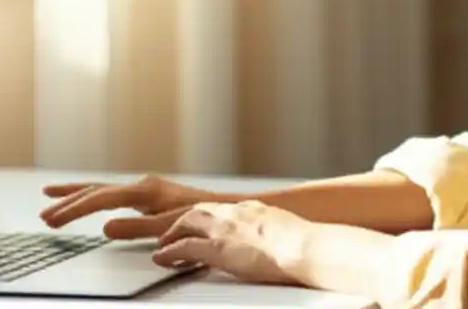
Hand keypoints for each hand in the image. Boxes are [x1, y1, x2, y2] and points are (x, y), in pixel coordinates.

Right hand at [40, 175, 224, 238]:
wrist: (227, 209)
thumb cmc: (203, 218)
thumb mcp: (168, 227)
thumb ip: (136, 228)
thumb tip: (105, 227)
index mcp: (144, 191)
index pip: (100, 199)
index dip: (73, 210)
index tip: (52, 219)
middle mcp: (143, 185)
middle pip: (96, 191)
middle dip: (68, 202)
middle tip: (43, 215)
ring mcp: (145, 187)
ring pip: (103, 188)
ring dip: (77, 194)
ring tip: (51, 197)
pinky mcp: (149, 194)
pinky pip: (113, 192)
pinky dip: (94, 195)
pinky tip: (88, 198)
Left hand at [152, 200, 310, 284]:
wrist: (304, 247)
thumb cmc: (305, 244)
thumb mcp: (288, 229)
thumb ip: (276, 230)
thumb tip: (282, 240)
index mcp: (253, 209)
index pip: (223, 209)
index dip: (209, 217)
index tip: (204, 223)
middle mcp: (235, 213)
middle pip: (199, 210)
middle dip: (184, 221)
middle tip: (174, 231)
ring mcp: (224, 229)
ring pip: (186, 223)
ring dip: (172, 234)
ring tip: (163, 244)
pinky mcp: (217, 248)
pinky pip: (184, 247)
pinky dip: (169, 252)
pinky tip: (162, 258)